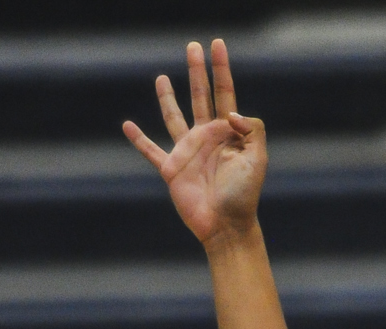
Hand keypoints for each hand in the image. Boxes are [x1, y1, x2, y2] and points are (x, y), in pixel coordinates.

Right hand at [123, 38, 266, 247]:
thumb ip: (251, 130)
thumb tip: (229, 112)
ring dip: (167, 97)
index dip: (220, 68)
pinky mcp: (171, 169)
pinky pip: (151, 150)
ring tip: (162, 77)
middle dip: (197, 71)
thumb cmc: (244, 195)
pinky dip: (139, 139)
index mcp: (227, 133)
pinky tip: (128, 126)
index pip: (223, 92)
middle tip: (192, 47)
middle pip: (199, 96)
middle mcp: (206, 137)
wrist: (226, 226)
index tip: (216, 45)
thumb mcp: (257, 159)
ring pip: (173, 116)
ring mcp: (187, 151)